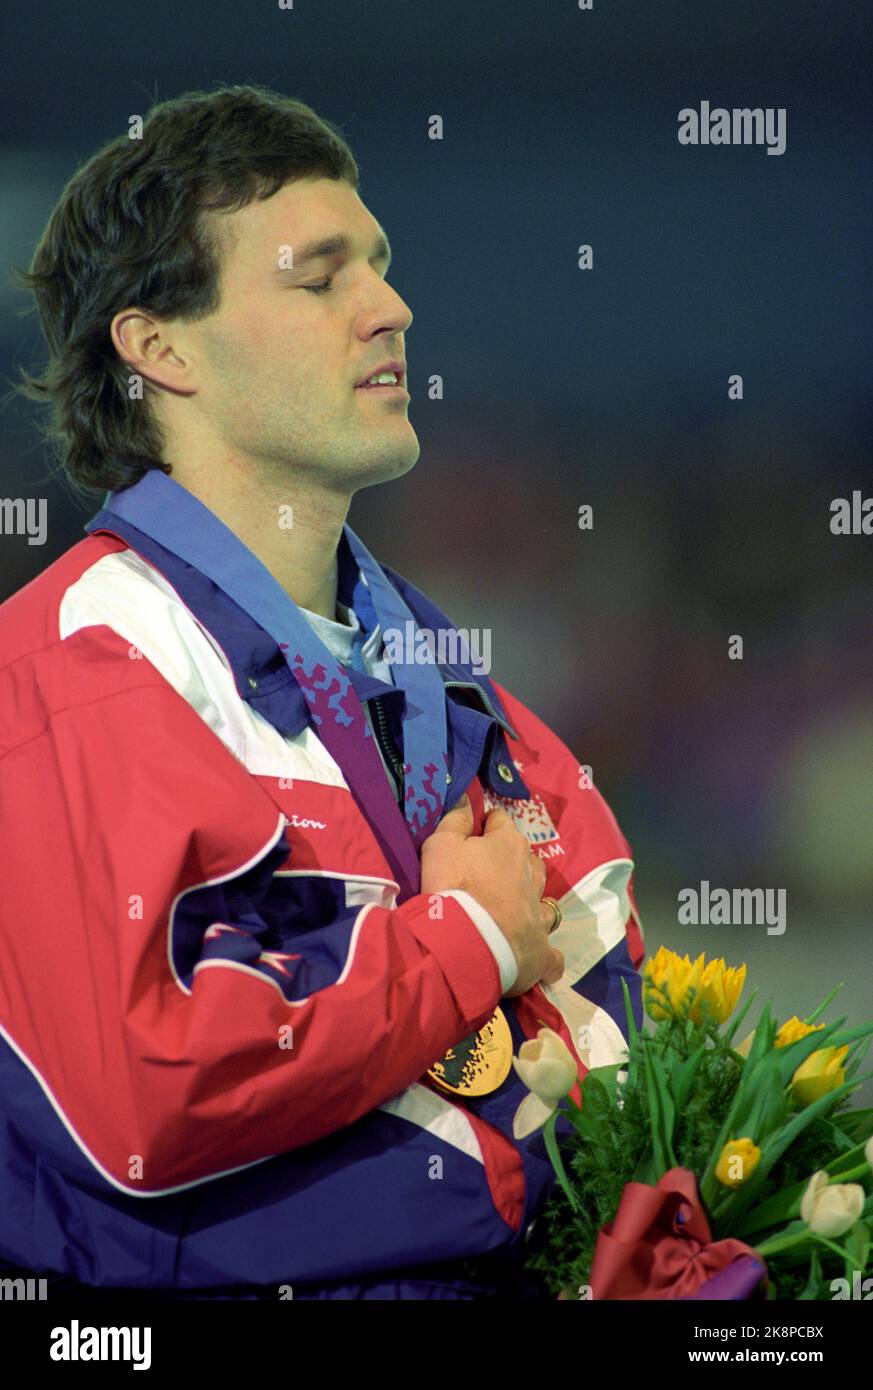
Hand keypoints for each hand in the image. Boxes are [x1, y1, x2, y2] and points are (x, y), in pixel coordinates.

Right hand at [420, 792, 563, 996]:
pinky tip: (537, 958)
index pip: (501, 822)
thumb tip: (467, 799)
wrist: (466, 941)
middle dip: (516, 865)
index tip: (474, 835)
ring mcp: (540, 915)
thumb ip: (455, 820)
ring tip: (516, 915)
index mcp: (510, 846)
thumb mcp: (441, 845)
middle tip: (491, 878)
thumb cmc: (453, 886)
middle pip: (530, 861)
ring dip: (534, 906)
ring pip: (546, 904)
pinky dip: (546, 956)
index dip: (487, 826)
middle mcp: (532, 876)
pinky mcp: (541, 952)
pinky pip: (552, 955)